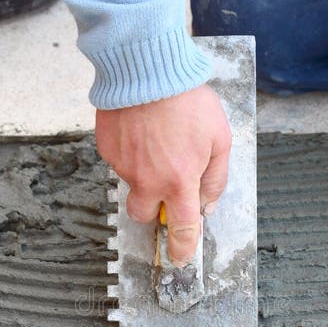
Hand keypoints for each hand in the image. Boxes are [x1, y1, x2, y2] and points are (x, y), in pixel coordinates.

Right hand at [96, 85, 231, 265]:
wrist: (147, 69)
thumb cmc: (188, 101)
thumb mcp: (220, 138)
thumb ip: (216, 178)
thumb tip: (208, 204)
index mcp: (179, 182)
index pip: (182, 228)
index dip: (182, 248)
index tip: (181, 257)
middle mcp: (148, 180)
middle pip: (143, 214)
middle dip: (152, 208)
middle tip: (164, 184)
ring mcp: (124, 166)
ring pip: (132, 182)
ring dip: (144, 170)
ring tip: (157, 137)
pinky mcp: (107, 149)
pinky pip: (120, 159)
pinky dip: (130, 150)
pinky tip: (141, 128)